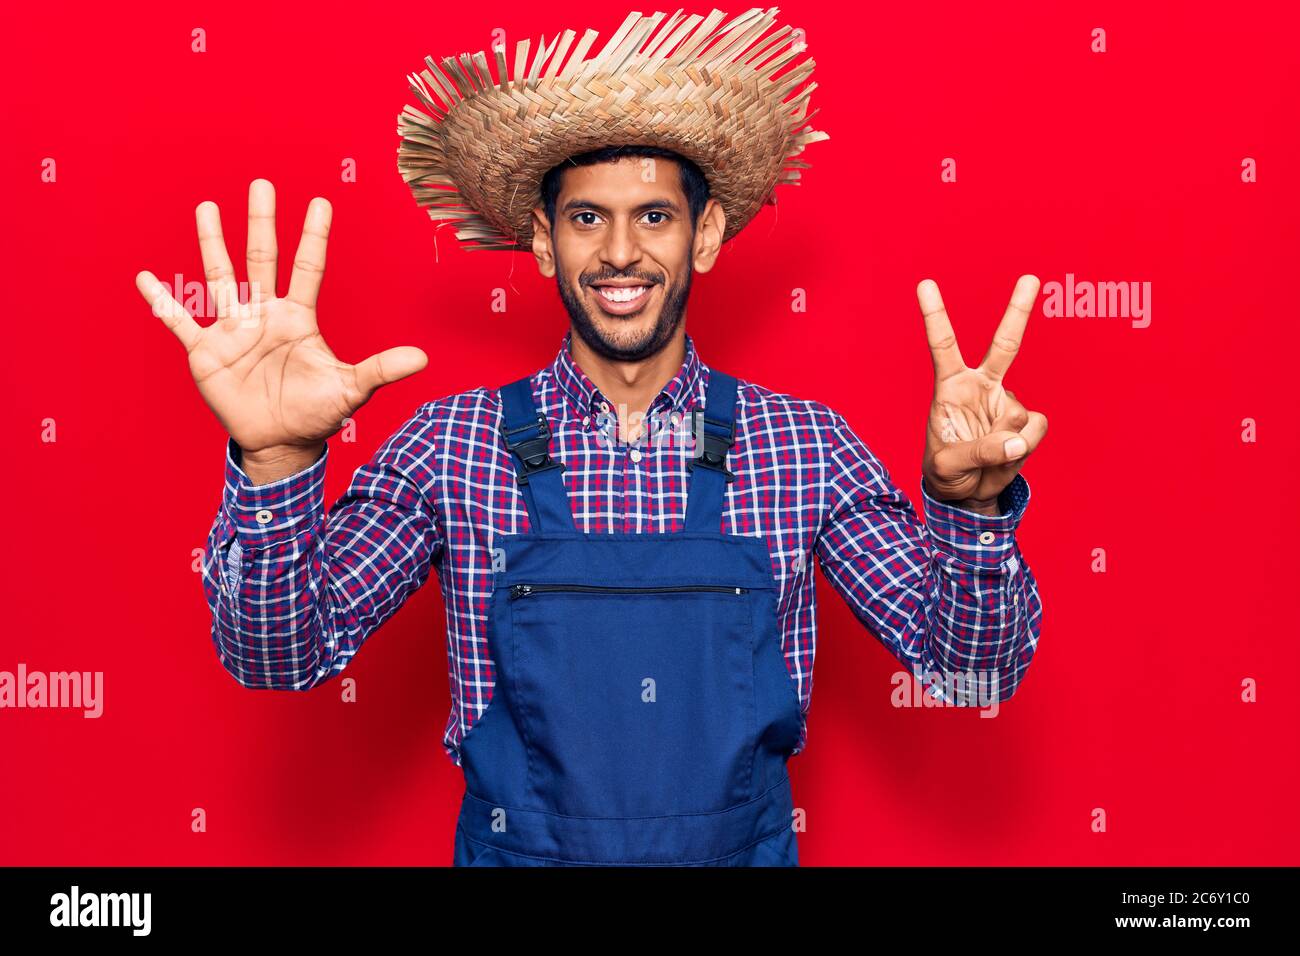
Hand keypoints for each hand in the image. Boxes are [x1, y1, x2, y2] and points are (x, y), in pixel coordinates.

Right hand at [134, 179, 427, 458]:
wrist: (280, 443)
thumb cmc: (316, 413)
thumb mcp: (351, 389)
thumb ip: (381, 369)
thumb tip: (423, 358)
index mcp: (298, 318)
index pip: (308, 268)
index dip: (314, 237)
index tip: (321, 202)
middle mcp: (265, 315)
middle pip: (262, 259)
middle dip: (262, 223)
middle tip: (262, 184)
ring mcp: (233, 330)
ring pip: (220, 278)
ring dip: (212, 244)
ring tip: (207, 207)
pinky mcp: (206, 353)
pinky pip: (179, 322)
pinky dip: (162, 302)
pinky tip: (145, 278)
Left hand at [918, 275, 1047, 511]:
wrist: (967, 495)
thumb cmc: (945, 473)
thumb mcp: (947, 467)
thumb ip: (978, 452)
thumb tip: (1016, 441)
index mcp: (950, 387)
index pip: (943, 345)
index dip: (935, 315)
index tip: (925, 284)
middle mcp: (981, 387)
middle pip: (1004, 345)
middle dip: (1019, 311)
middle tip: (1031, 278)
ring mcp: (1006, 403)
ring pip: (1019, 413)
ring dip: (1005, 443)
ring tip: (986, 458)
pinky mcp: (1026, 423)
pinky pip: (1035, 429)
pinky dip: (1023, 448)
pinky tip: (1006, 456)